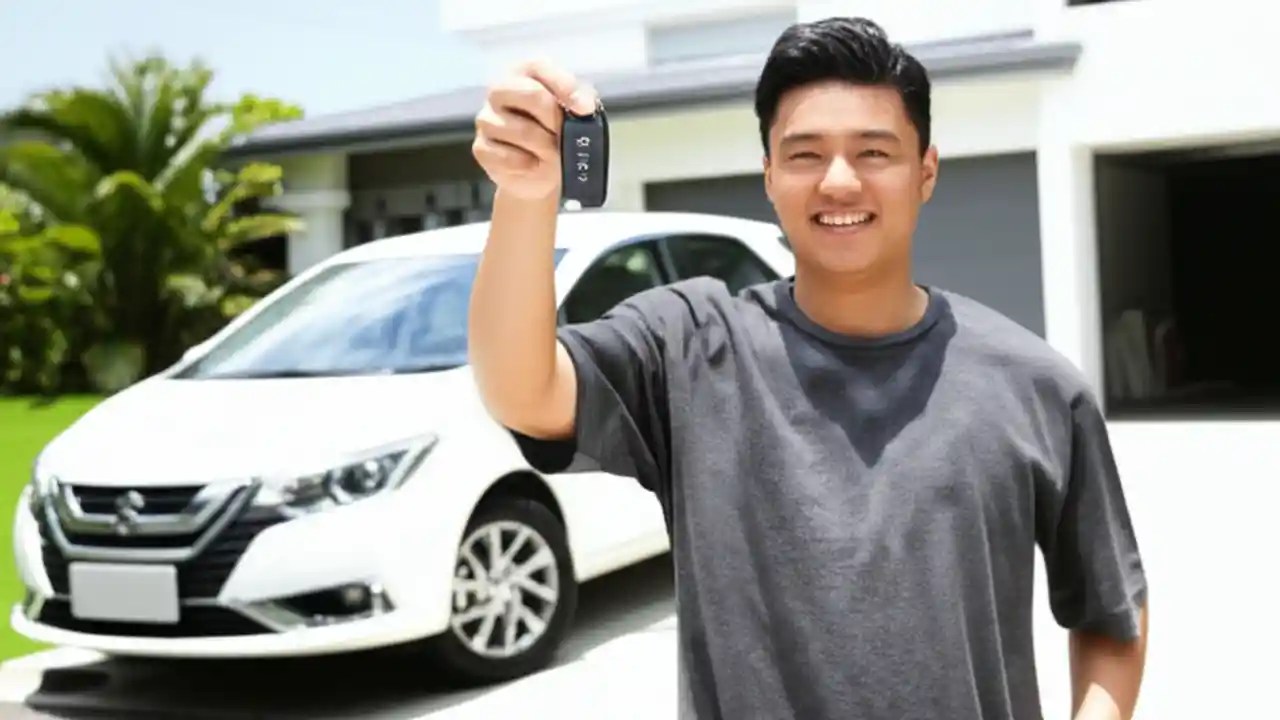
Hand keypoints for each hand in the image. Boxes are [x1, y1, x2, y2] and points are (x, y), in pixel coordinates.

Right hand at [472, 59, 598, 201]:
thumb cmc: (559, 134)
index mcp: (524, 74)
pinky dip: (528, 165)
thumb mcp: (577, 114)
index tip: (584, 109)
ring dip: (545, 148)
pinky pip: (507, 157)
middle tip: (566, 135)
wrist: (542, 174)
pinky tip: (534, 164)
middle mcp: (500, 91)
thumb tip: (583, 108)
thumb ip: (581, 102)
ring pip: (521, 130)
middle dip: (555, 119)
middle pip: (530, 94)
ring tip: (553, 154)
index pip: (539, 67)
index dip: (564, 86)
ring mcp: (486, 119)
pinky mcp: (481, 148)